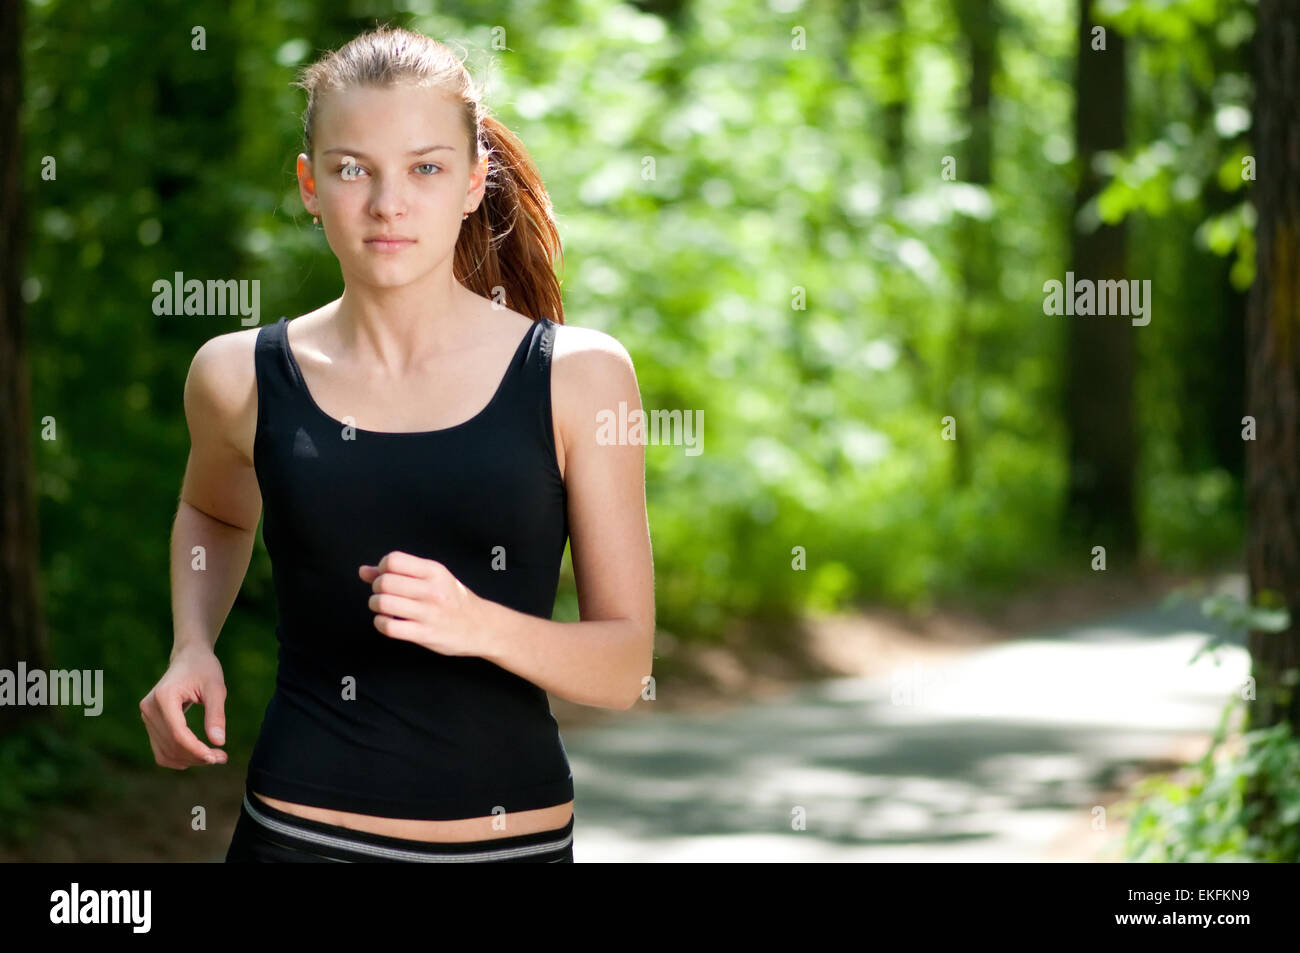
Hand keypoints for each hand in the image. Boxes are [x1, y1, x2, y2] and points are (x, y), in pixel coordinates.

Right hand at [140, 644, 227, 767]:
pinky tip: (198, 756)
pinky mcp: (149, 722)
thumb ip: (216, 714)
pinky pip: (160, 749)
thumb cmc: (204, 669)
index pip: (178, 734)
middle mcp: (149, 708)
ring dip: (189, 760)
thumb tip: (219, 742)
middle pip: (171, 745)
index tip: (217, 757)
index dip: (197, 750)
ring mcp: (146, 716)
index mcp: (164, 697)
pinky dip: (178, 757)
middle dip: (197, 756)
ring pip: (164, 752)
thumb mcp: (216, 688)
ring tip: (214, 757)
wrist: (188, 657)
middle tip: (222, 758)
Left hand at [359, 551, 485, 657]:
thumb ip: (399, 572)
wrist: (481, 626)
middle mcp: (433, 590)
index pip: (393, 560)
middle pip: (384, 582)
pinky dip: (381, 623)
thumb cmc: (452, 600)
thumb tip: (363, 571)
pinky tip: (388, 622)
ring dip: (376, 605)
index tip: (388, 577)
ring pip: (383, 603)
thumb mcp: (433, 578)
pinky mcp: (425, 634)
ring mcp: (429, 613)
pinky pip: (389, 627)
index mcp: (435, 571)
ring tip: (383, 608)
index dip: (382, 568)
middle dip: (376, 588)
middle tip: (384, 594)